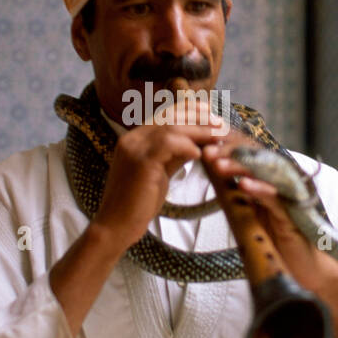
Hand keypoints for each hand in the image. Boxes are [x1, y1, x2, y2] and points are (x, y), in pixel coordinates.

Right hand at [94, 97, 227, 253]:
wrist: (117, 225)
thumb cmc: (138, 204)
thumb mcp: (160, 174)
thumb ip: (174, 157)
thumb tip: (196, 145)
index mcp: (135, 139)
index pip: (165, 114)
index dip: (190, 111)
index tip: (211, 114)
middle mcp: (132, 139)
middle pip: (170, 116)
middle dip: (199, 117)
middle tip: (221, 124)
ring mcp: (134, 148)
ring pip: (171, 127)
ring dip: (198, 131)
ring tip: (218, 137)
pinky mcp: (140, 162)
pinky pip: (168, 144)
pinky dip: (187, 146)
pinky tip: (200, 154)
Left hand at [201, 144, 337, 337]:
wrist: (308, 273)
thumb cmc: (280, 245)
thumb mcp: (253, 216)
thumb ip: (238, 196)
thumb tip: (214, 177)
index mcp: (269, 183)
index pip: (248, 157)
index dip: (227, 148)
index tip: (203, 145)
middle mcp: (281, 186)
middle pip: (255, 160)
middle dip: (229, 152)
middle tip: (207, 149)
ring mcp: (290, 199)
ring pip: (265, 175)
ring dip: (240, 167)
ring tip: (219, 163)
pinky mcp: (295, 216)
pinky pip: (277, 199)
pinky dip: (260, 190)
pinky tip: (243, 184)